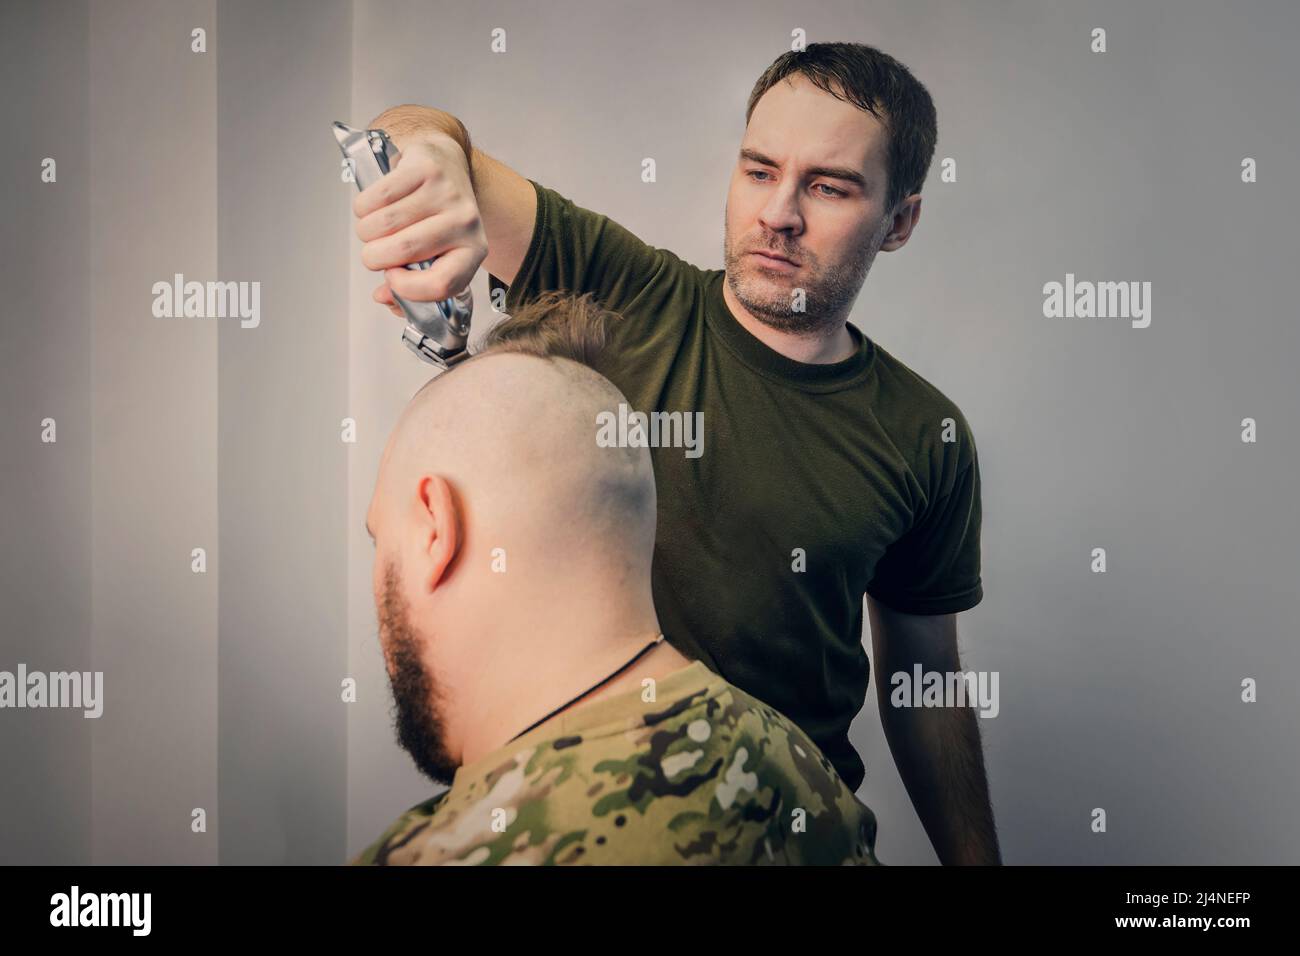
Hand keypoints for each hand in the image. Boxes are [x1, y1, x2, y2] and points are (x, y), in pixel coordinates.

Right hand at [352, 132, 486, 316]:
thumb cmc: (437, 217)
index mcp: (474, 251)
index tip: (392, 278)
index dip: (407, 288)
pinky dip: (364, 208)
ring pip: (384, 224)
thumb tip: (384, 297)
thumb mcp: (435, 255)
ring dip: (366, 233)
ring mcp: (445, 192)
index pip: (442, 284)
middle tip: (375, 253)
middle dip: (375, 258)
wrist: (448, 164)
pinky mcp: (424, 168)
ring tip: (373, 230)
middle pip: (404, 251)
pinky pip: (377, 197)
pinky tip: (372, 209)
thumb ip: (410, 286)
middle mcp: (465, 221)